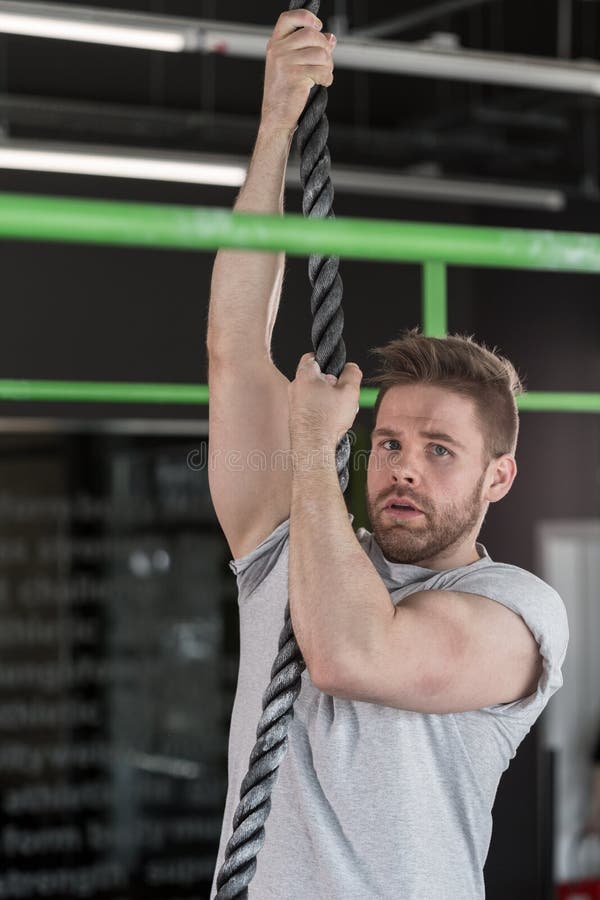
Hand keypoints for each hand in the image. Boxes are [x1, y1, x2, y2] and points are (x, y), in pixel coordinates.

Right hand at [261, 10, 336, 133]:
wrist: (276, 117)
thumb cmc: (285, 92)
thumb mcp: (292, 65)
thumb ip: (309, 48)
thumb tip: (330, 38)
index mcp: (275, 44)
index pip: (290, 18)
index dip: (306, 17)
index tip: (318, 26)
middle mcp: (278, 50)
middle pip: (311, 34)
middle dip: (325, 47)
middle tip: (325, 61)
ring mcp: (285, 63)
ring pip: (320, 53)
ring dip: (328, 65)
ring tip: (323, 75)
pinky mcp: (296, 77)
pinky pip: (322, 70)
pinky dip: (327, 78)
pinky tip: (322, 84)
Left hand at [288, 352, 361, 447]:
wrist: (312, 448)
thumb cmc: (328, 419)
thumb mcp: (350, 391)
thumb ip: (352, 374)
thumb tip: (351, 367)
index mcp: (304, 375)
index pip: (312, 357)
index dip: (326, 361)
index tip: (336, 371)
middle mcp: (294, 388)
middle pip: (315, 378)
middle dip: (330, 384)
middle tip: (341, 394)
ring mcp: (292, 404)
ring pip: (313, 394)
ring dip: (327, 399)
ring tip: (338, 412)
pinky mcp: (294, 418)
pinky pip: (309, 408)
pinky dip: (320, 412)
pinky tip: (330, 423)